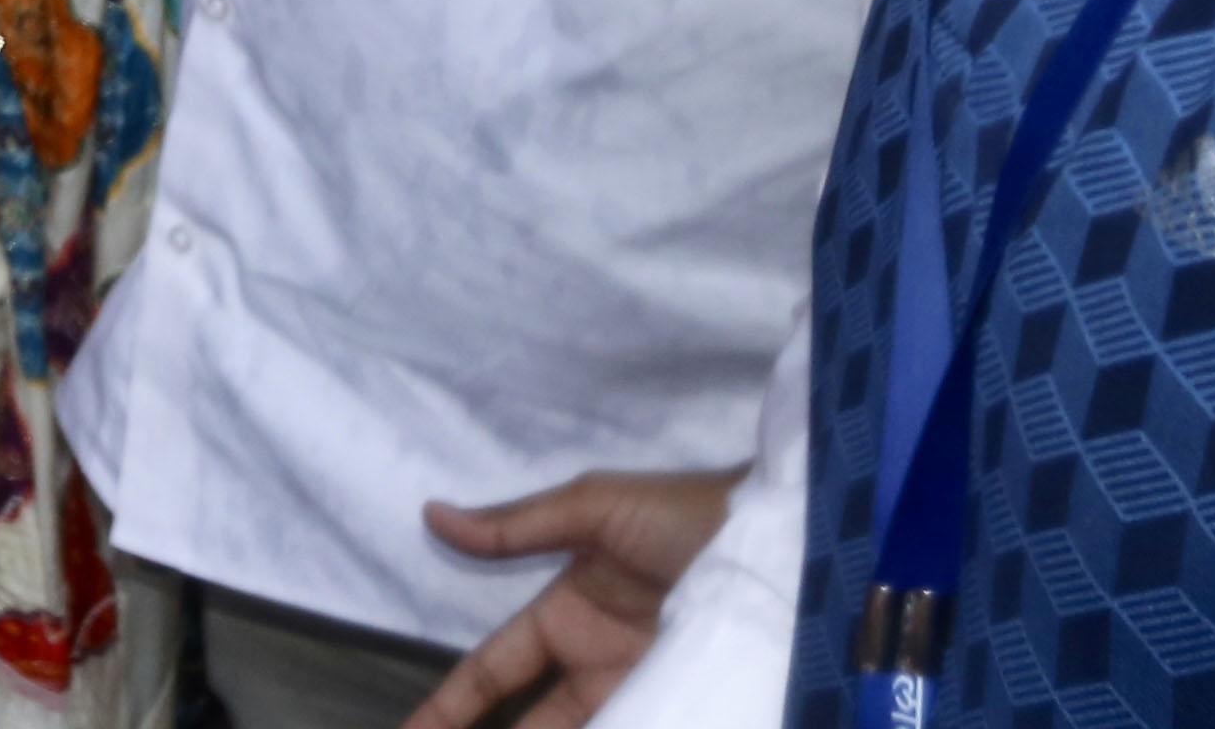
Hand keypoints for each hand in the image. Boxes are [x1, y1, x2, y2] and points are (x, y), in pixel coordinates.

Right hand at [404, 469, 737, 728]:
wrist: (780, 539)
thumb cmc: (685, 515)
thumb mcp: (598, 508)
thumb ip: (519, 526)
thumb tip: (434, 514)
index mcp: (567, 613)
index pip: (492, 669)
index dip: (450, 704)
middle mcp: (594, 662)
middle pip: (527, 722)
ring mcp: (637, 688)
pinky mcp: (679, 701)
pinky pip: (637, 728)